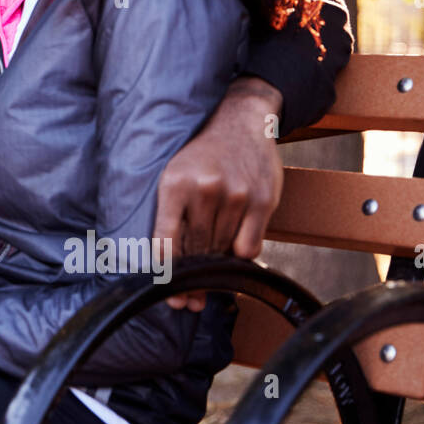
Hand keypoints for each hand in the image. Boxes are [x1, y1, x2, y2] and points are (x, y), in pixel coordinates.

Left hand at [155, 76, 283, 310]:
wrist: (240, 120)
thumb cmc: (200, 153)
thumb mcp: (172, 173)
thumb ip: (169, 213)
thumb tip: (162, 261)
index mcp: (173, 184)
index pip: (165, 241)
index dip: (165, 274)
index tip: (165, 293)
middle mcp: (204, 190)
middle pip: (195, 251)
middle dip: (189, 281)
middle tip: (186, 303)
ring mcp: (236, 196)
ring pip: (222, 251)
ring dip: (214, 273)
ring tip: (206, 289)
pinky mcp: (261, 201)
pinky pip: (249, 247)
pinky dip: (239, 258)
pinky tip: (231, 261)